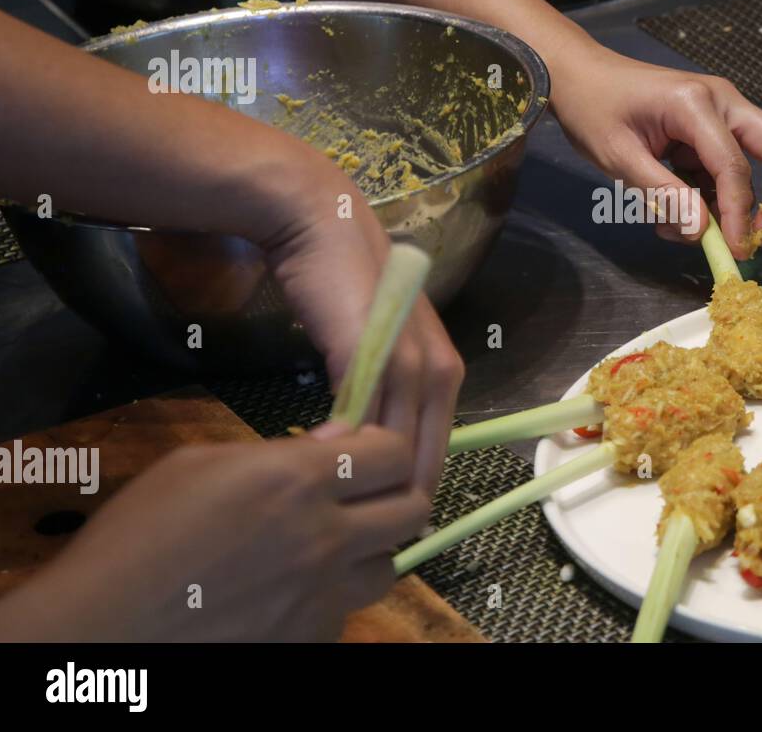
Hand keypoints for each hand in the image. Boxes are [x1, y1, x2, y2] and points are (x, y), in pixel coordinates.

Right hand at [0, 426, 427, 641]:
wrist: (104, 629)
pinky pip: (348, 609)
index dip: (384, 447)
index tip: (363, 450)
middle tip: (363, 494)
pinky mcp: (313, 638)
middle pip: (413, 509)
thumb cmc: (137, 536)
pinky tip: (293, 589)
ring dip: (370, 550)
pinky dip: (332, 596)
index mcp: (297, 480)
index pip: (394, 452)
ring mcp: (323, 595)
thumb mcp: (199, 465)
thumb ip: (278, 452)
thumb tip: (335, 441)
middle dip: (393, 495)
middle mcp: (326, 537)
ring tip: (329, 544)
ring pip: (390, 565)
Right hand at [254, 152, 463, 493]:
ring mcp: (411, 364)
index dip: (406, 494)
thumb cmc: (341, 287)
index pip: (435, 456)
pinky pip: (363, 419)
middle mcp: (440, 373)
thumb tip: (365, 448)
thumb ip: (377, 394)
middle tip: (352, 535)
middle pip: (424, 463)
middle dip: (391, 503)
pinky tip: (316, 467)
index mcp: (444, 375)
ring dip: (365, 484)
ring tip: (331, 513)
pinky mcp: (374, 354)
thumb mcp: (372, 350)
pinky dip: (342, 450)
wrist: (320, 226)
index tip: (374, 525)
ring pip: (396, 449)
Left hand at [548, 45, 761, 258]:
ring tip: (684, 230)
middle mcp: (722, 102)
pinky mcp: (709, 129)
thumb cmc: (592, 109)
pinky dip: (709, 198)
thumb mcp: (621, 159)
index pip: (734, 166)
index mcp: (696, 103)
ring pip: (751, 165)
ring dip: (729, 205)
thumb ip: (665, 195)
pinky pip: (724, 170)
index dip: (739, 213)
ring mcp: (720, 113)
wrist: (578, 76)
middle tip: (758, 239)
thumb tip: (702, 232)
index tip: (735, 250)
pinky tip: (675, 213)